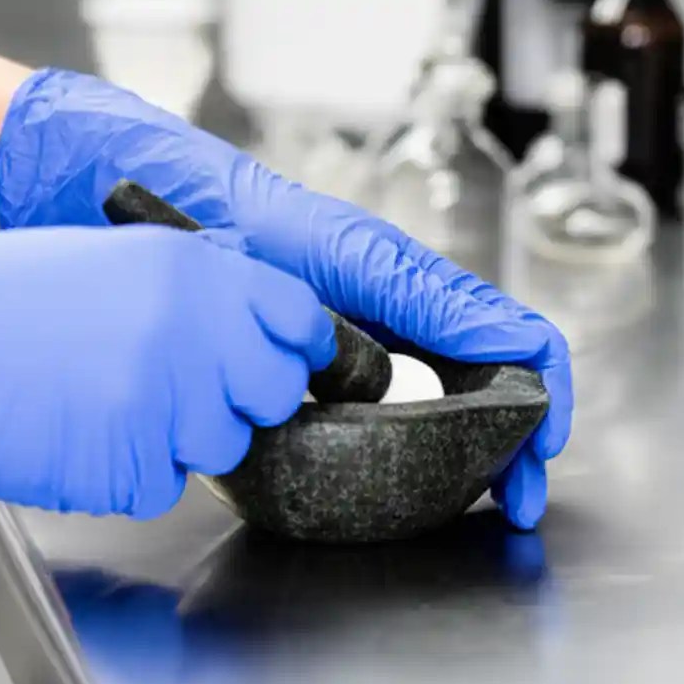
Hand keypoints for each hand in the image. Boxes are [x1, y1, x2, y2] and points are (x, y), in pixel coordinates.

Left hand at [0, 69, 571, 527]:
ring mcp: (372, 304)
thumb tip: (397, 383)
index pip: (502, 326)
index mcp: (387, 268)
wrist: (141, 186)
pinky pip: (419, 370)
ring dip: (489, 430)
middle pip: (496, 356)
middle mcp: (392, 284)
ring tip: (491, 491)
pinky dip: (448, 416)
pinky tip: (441, 456)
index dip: (540, 392)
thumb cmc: (202, 214)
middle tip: (517, 498)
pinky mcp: (344, 325)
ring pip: (463, 368)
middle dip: (522, 428)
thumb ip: (349, 319)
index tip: (542, 446)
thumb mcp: (277, 273)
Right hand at [0, 227, 333, 517]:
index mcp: (189, 271)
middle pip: (276, 392)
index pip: (299, 317)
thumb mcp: (107, 258)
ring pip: (222, 446)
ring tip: (103, 405)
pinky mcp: (127, 468)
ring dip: (179, 440)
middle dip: (242, 400)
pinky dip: (128, 474)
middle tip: (185, 393)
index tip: (290, 360)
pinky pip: (161, 486)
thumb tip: (247, 324)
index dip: (298, 346)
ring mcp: (163, 404)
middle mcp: (191, 333)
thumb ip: (189, 287)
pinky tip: (74, 435)